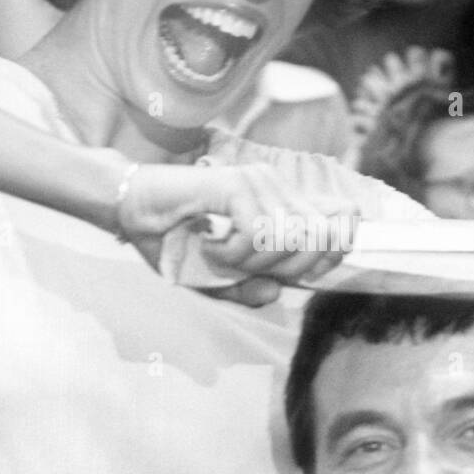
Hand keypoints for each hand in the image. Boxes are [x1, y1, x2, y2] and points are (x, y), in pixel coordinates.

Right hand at [120, 161, 358, 304]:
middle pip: (319, 239)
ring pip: (287, 239)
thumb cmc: (174, 241)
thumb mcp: (216, 280)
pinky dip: (231, 253)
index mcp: (283, 203)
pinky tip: (209, 246)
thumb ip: (248, 288)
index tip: (290, 275)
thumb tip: (277, 291)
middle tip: (245, 268)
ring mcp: (257, 182)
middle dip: (286, 270)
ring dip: (252, 263)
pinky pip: (256, 232)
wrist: (131, 210)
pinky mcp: (234, 185)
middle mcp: (277, 186)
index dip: (329, 256)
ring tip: (222, 256)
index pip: (342, 224)